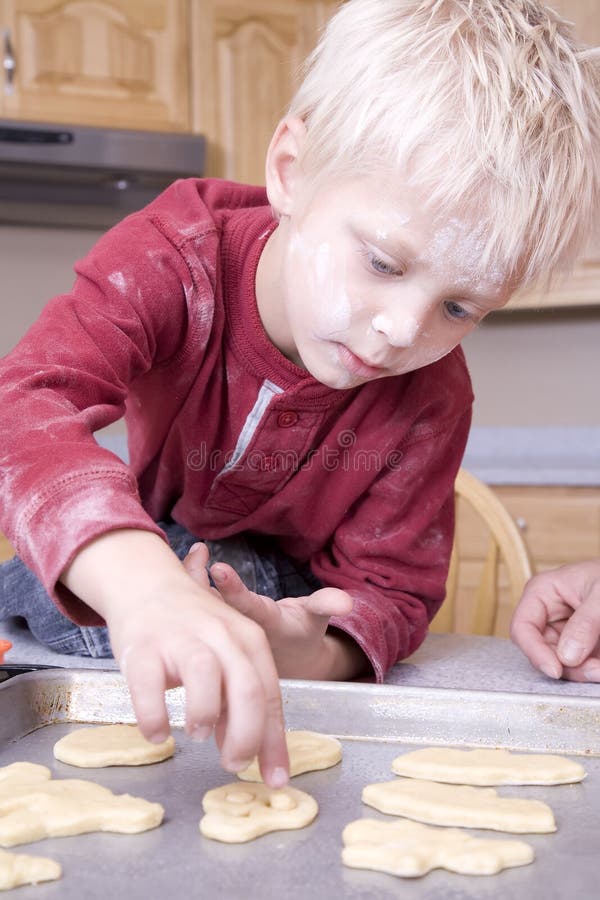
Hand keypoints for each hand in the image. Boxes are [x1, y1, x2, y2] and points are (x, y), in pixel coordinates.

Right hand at [61, 530, 288, 786]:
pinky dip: (154, 715)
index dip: (275, 741)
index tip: (277, 780)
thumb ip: (235, 701)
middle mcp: (221, 635)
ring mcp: (181, 638)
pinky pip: (149, 684)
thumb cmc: (192, 631)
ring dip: (206, 715)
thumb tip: (245, 754)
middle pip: (247, 687)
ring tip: (198, 734)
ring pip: (205, 676)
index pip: (270, 694)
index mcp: (249, 639)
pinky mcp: (143, 646)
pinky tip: (157, 733)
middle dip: (247, 736)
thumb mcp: (225, 656)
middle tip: (235, 765)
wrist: (147, 584)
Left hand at [183, 543, 362, 679]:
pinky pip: (199, 605)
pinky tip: (191, 556)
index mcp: (266, 627)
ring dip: (193, 579)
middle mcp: (240, 630)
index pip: (247, 609)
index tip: (218, 568)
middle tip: (196, 555)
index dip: (233, 590)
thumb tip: (347, 602)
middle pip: (216, 607)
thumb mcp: (318, 619)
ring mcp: (224, 630)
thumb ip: (327, 605)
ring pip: (202, 606)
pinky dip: (192, 581)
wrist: (287, 664)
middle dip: (203, 581)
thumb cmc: (301, 633)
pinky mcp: (215, 627)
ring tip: (194, 551)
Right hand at [510, 560, 599, 681]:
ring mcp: (563, 631)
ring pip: (561, 663)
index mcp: (541, 593)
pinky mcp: (578, 644)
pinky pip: (578, 665)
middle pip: (542, 650)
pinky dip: (590, 669)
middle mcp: (546, 614)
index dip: (534, 651)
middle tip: (595, 670)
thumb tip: (567, 657)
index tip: (555, 670)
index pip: (522, 627)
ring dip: (582, 671)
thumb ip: (585, 622)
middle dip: (567, 666)